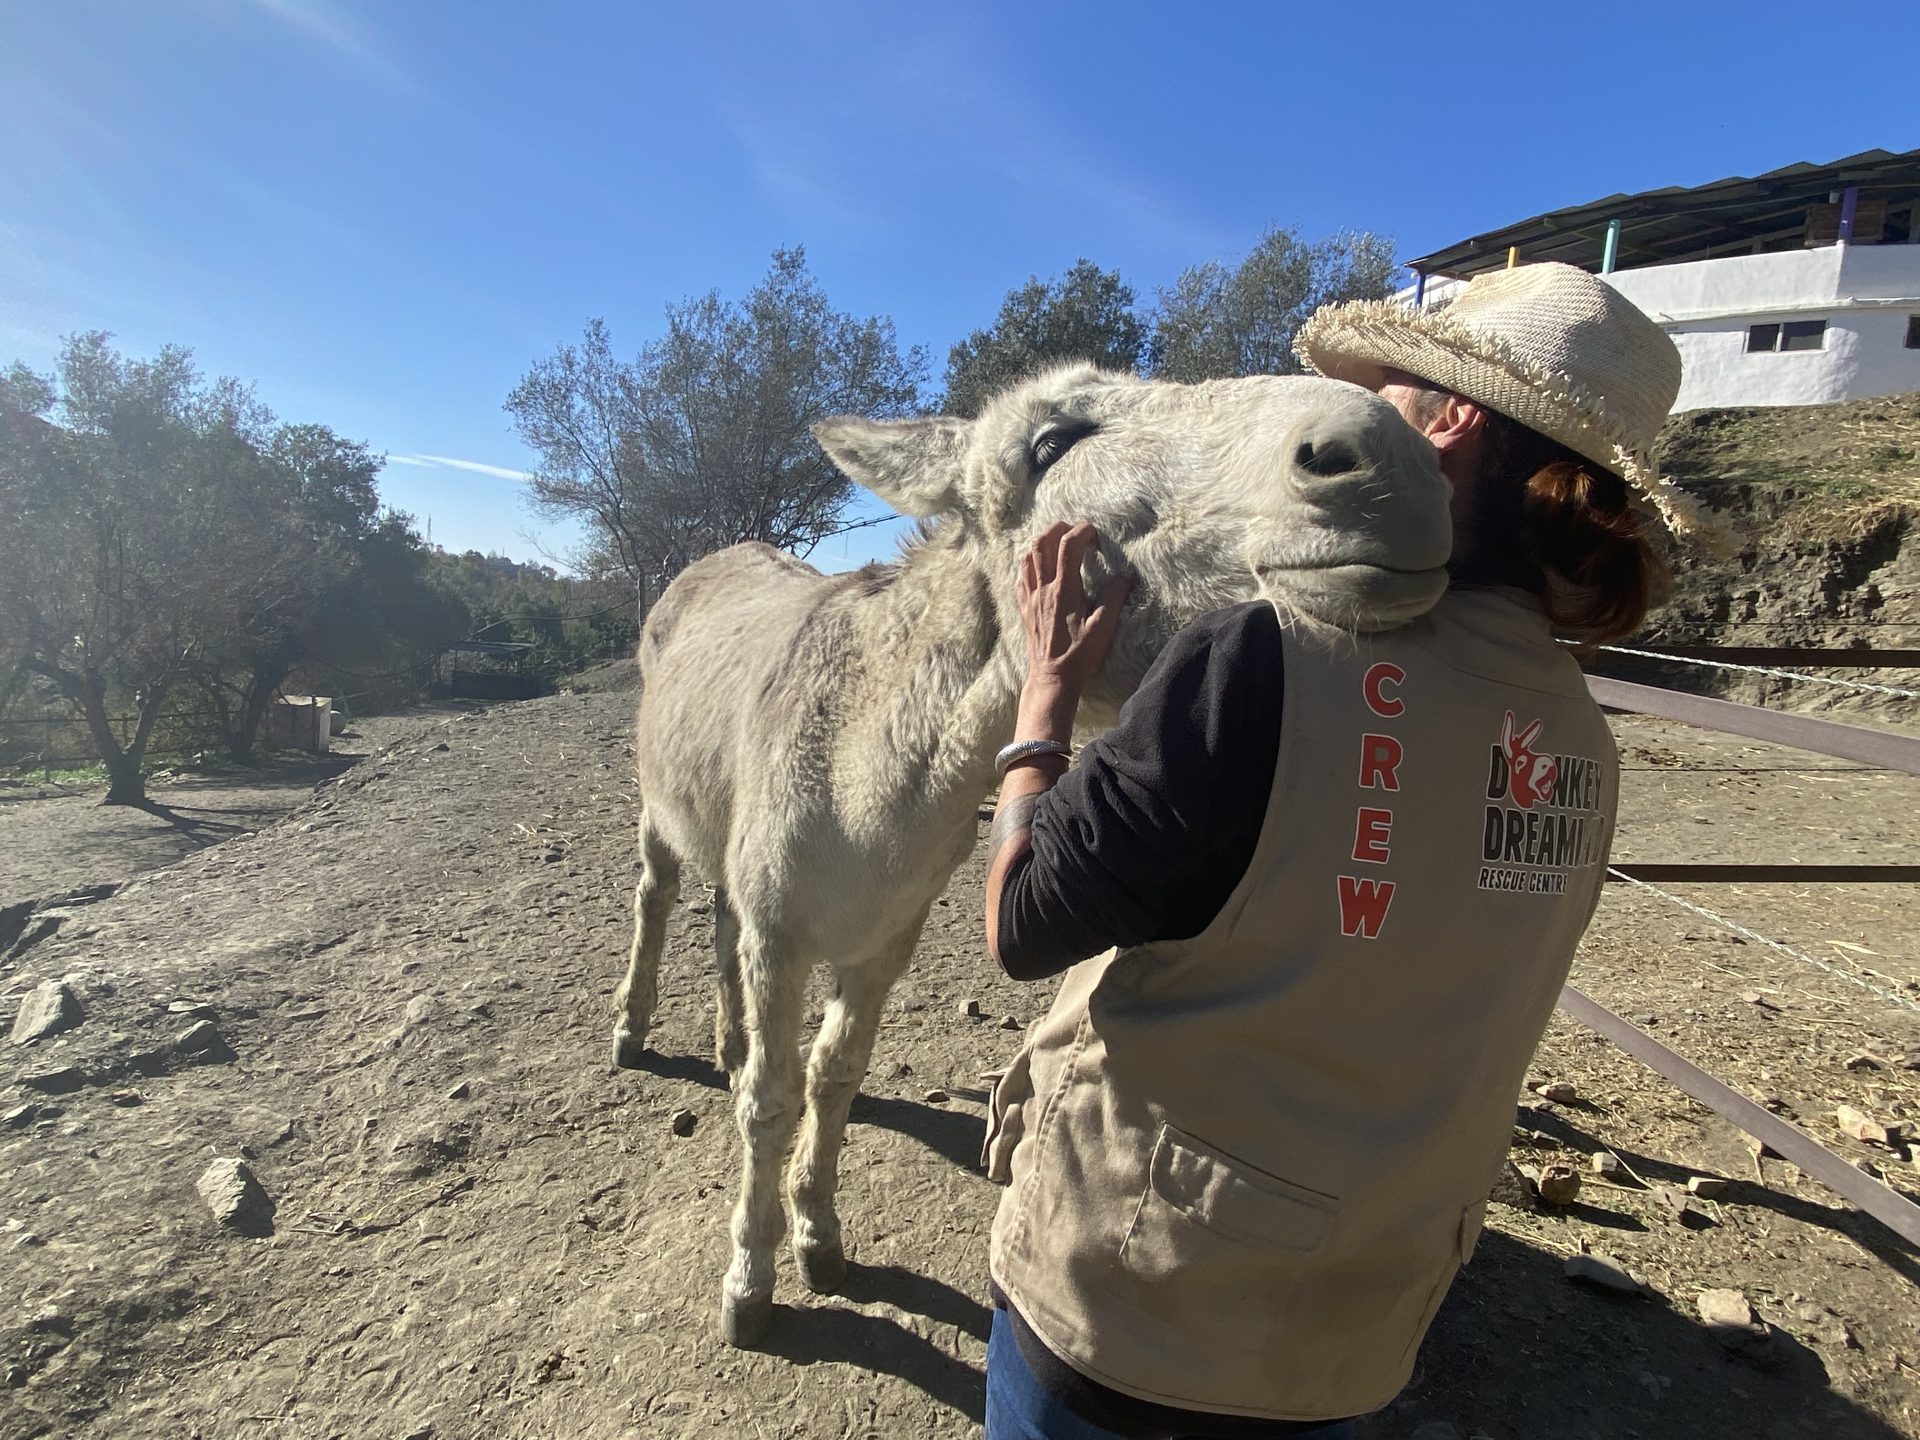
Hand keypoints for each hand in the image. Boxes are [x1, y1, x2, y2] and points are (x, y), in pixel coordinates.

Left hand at [1016, 522, 1133, 697]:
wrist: (1052, 677)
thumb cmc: (1079, 655)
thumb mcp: (1104, 627)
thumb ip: (1115, 597)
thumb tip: (1126, 574)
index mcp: (1064, 590)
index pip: (1069, 546)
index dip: (1083, 531)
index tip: (1095, 534)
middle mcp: (1043, 589)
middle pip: (1042, 543)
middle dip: (1058, 529)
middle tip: (1074, 530)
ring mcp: (1030, 598)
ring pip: (1027, 557)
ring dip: (1041, 543)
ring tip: (1057, 543)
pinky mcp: (1024, 608)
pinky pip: (1021, 576)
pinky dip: (1030, 564)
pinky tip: (1041, 569)